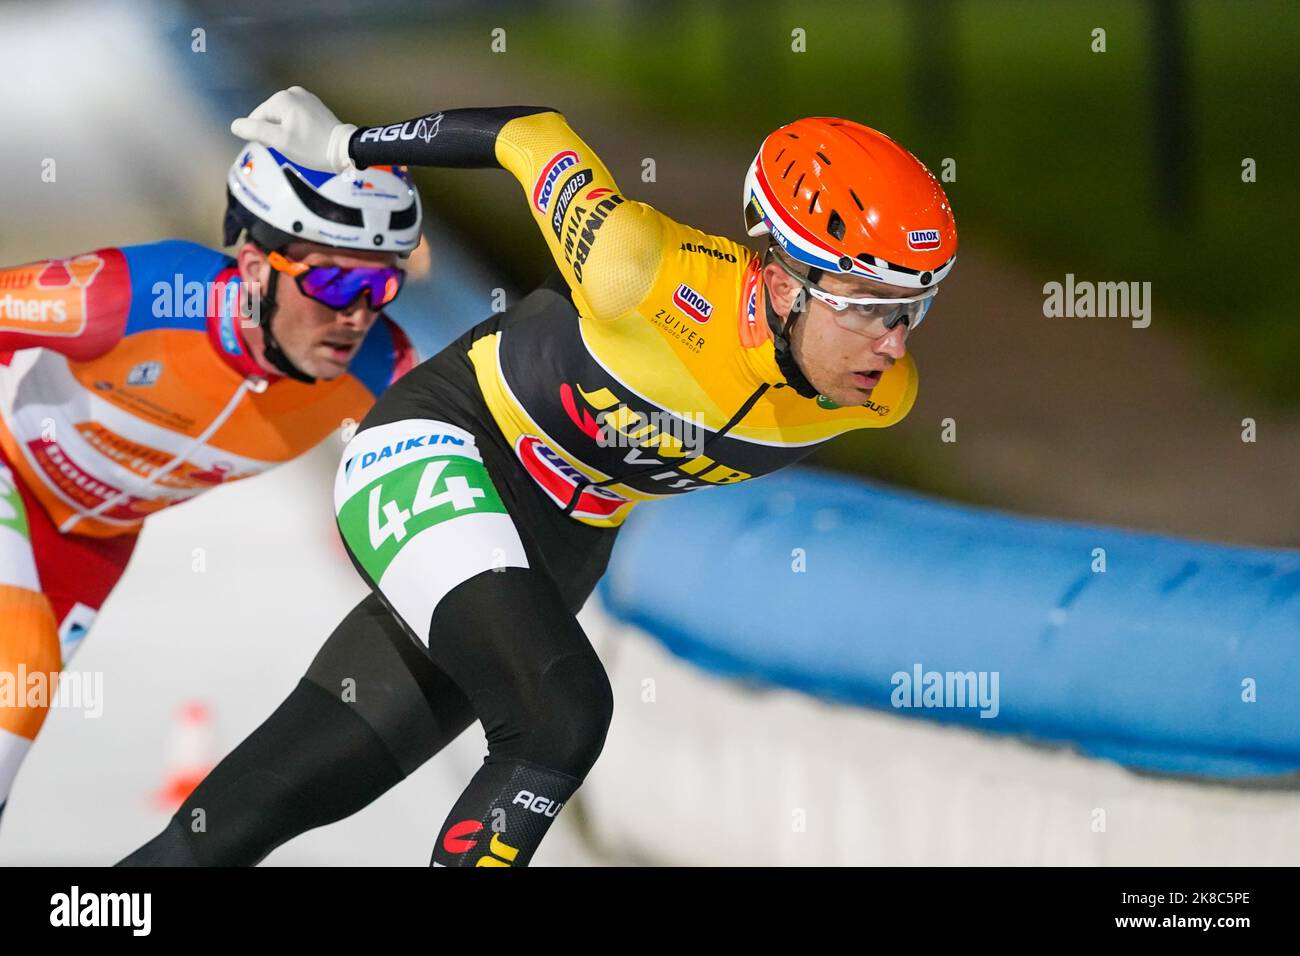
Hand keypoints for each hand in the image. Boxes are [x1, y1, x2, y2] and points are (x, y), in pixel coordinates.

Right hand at [231, 86, 356, 172]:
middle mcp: (293, 92)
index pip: (257, 118)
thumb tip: (235, 125)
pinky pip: (296, 118)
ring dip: (286, 132)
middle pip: (271, 117)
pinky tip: (307, 138)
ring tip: (301, 144)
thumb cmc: (311, 147)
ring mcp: (306, 97)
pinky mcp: (316, 106)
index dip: (263, 136)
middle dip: (276, 133)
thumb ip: (254, 131)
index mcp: (281, 98)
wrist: (344, 150)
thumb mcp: (279, 141)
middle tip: (292, 147)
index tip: (279, 147)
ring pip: (283, 118)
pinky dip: (297, 129)